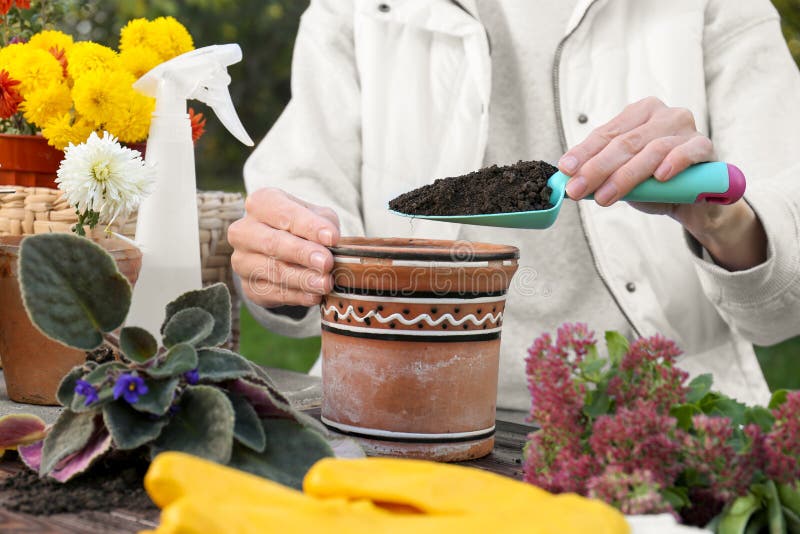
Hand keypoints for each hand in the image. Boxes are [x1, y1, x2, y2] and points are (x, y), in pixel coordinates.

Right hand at [228, 188, 339, 306]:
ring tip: (325, 283)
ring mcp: (242, 260)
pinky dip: (296, 296)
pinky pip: (272, 292)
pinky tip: (314, 296)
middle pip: (272, 243)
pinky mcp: (249, 286)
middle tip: (326, 263)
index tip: (332, 238)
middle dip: (302, 253)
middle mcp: (244, 231)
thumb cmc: (303, 227)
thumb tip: (330, 241)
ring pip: (272, 270)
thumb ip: (324, 225)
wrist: (286, 251)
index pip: (284, 214)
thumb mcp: (318, 217)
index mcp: (261, 204)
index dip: (309, 226)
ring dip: (301, 278)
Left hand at [558, 96, 716, 205]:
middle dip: (596, 169)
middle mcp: (663, 115)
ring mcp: (686, 128)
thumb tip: (567, 180)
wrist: (693, 202)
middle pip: (624, 143)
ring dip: (625, 176)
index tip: (565, 170)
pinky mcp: (705, 146)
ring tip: (604, 197)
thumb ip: (601, 173)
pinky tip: (660, 177)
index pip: (605, 133)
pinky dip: (674, 162)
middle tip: (576, 190)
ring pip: (651, 150)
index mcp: (639, 113)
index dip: (583, 153)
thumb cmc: (654, 184)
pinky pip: (689, 152)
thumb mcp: (622, 177)